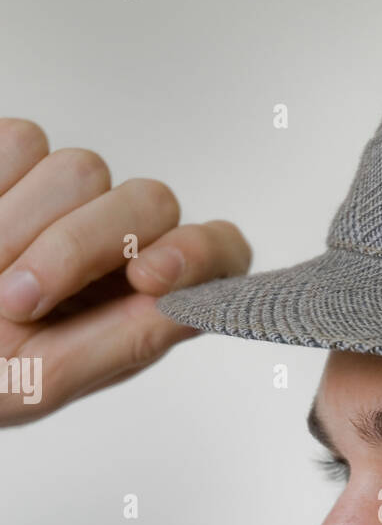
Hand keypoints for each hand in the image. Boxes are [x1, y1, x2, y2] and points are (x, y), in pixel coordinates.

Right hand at [0, 118, 251, 423]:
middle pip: (150, 200)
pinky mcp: (7, 160)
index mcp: (139, 299)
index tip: (149, 277)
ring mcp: (60, 197)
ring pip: (81, 169)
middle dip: (82, 247)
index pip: (217, 253)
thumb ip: (125, 342)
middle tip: (14, 300)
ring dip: (22, 226)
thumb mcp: (42, 383)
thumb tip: (191, 303)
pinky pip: (20, 142)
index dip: (200, 254)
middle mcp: (113, 242)